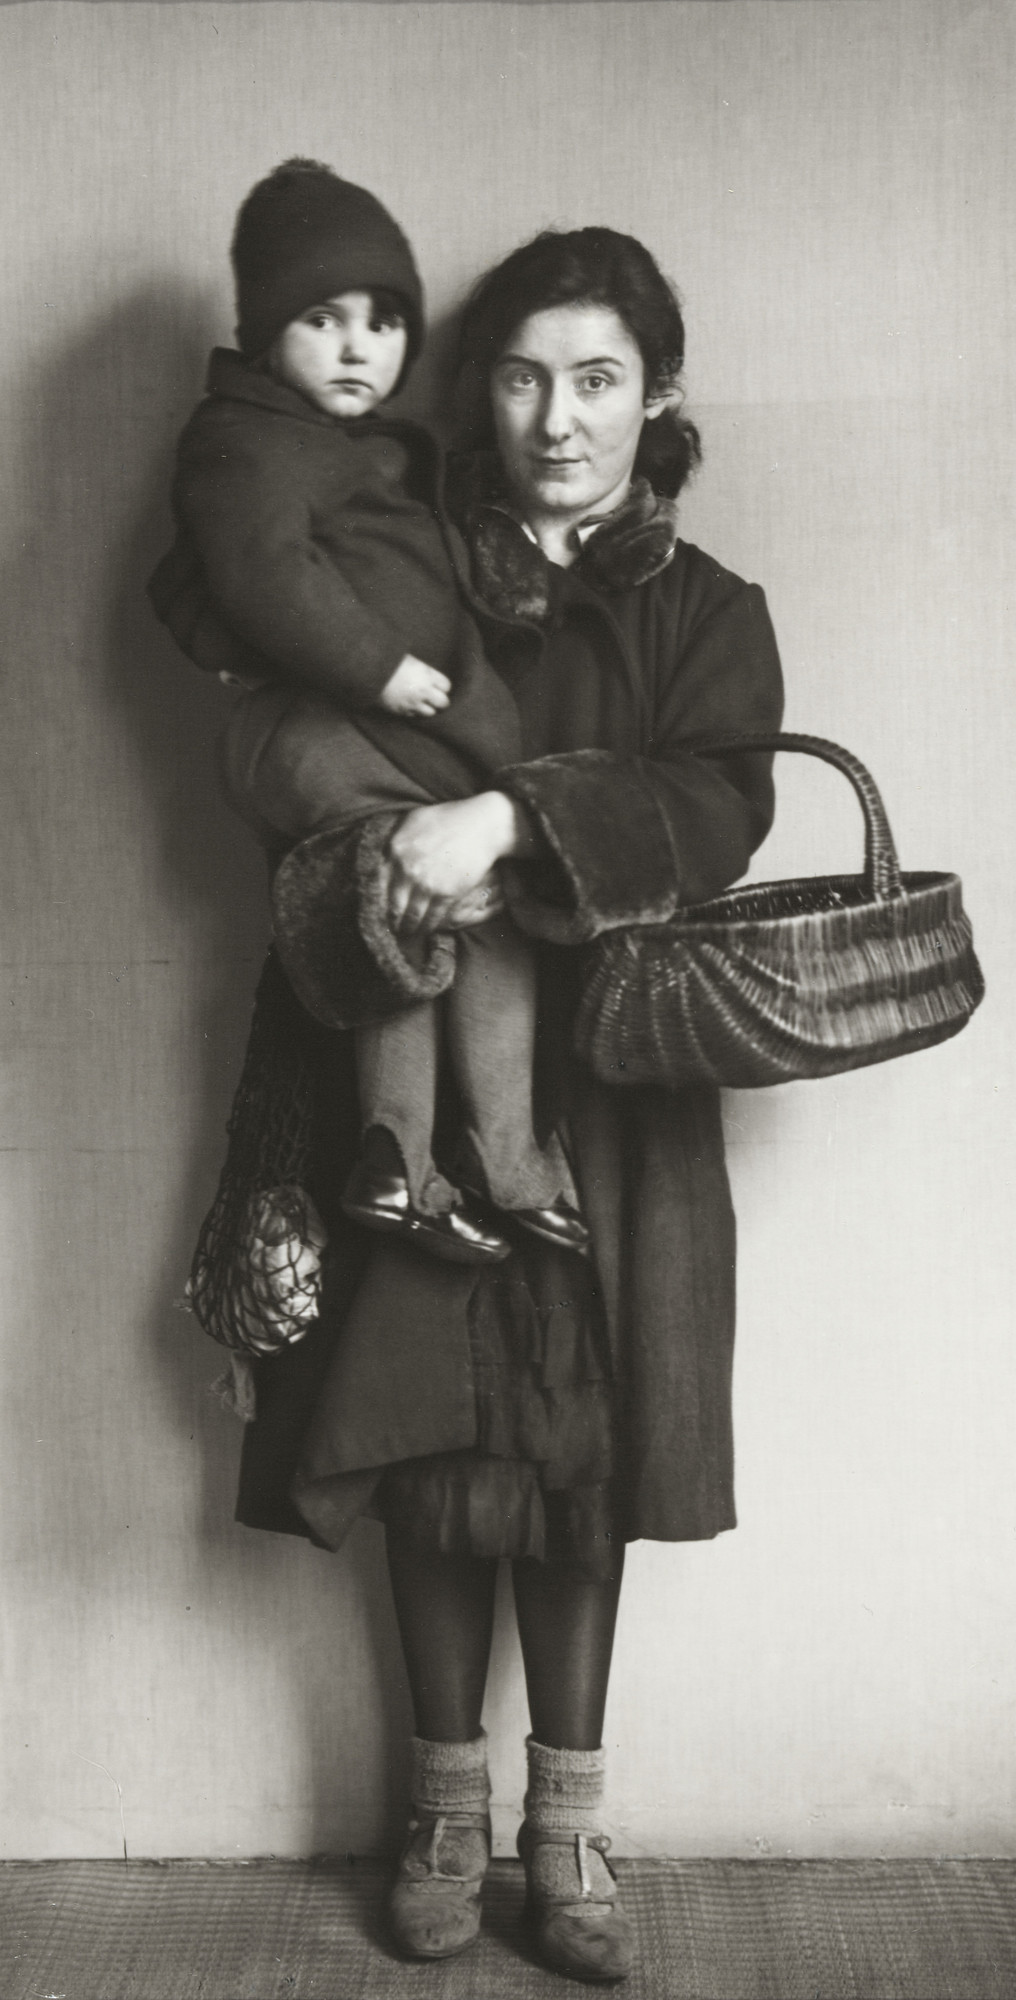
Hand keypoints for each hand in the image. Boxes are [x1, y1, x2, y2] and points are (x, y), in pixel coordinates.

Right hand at [378, 653, 451, 716]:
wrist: (370, 671)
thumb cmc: (391, 661)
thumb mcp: (411, 660)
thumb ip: (424, 670)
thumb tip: (432, 676)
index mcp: (427, 675)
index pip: (447, 686)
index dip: (443, 686)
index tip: (438, 684)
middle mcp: (423, 691)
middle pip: (443, 703)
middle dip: (440, 700)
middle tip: (435, 696)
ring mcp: (413, 703)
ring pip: (430, 713)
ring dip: (428, 707)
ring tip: (422, 701)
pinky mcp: (402, 711)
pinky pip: (414, 715)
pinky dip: (414, 711)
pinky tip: (409, 703)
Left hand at [386, 794, 520, 934]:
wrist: (483, 825)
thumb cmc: (449, 818)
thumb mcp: (414, 820)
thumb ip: (396, 839)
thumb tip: (382, 856)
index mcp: (395, 849)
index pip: (377, 884)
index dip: (376, 901)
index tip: (377, 910)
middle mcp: (407, 868)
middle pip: (392, 905)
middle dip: (391, 920)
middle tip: (392, 928)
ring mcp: (427, 883)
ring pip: (412, 916)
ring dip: (409, 927)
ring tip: (408, 932)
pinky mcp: (447, 893)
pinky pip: (433, 918)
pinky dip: (429, 927)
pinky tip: (427, 929)